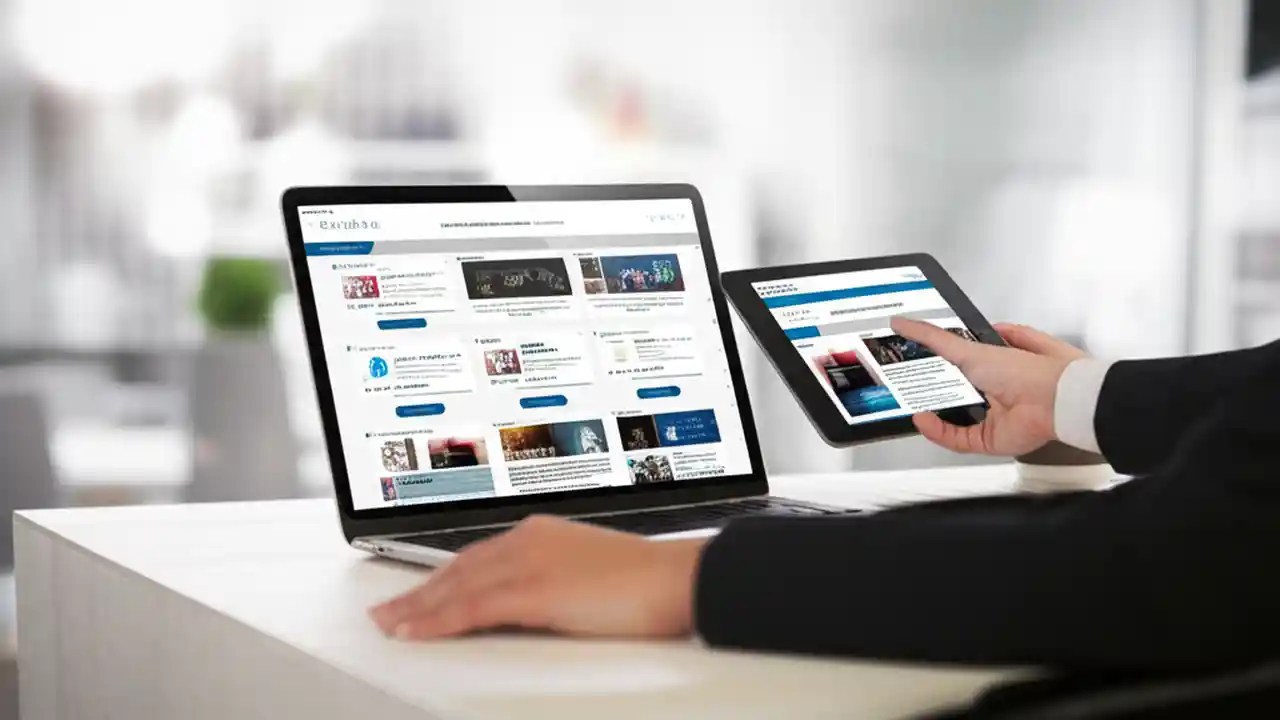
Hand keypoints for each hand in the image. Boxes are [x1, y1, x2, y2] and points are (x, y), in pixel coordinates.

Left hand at [369, 515, 705, 639]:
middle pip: (458, 568)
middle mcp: (529, 539)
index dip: (441, 577)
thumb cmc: (646, 581)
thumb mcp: (588, 575)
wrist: (678, 579)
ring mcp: (530, 563)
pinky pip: (472, 607)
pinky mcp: (535, 590)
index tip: (417, 592)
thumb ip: (553, 582)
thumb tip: (532, 605)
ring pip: (457, 586)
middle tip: (386, 611)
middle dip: (419, 591)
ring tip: (389, 624)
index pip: (478, 556)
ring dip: (418, 607)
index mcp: (541, 533)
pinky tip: (417, 632)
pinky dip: (439, 620)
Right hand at [889, 318, 1085, 455]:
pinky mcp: (990, 439)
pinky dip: (938, 431)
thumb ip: (934, 338)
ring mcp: (992, 416)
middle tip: (907, 384)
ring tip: (911, 403)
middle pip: (955, 392)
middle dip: (931, 390)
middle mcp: (994, 390)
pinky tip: (924, 419)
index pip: (959, 360)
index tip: (914, 357)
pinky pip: (957, 438)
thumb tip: (903, 322)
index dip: (937, 360)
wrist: (1056, 399)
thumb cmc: (1025, 369)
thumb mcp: (969, 347)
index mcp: (995, 362)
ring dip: (932, 414)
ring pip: (953, 420)